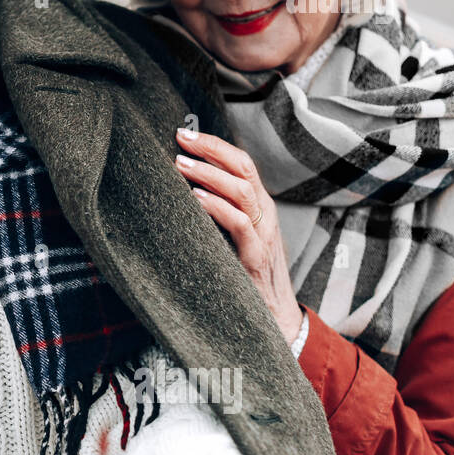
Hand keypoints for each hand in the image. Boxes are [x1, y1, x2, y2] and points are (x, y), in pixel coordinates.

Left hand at [174, 128, 303, 346]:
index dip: (214, 145)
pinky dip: (217, 208)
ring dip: (208, 174)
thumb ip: (215, 213)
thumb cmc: (244, 276)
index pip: (240, 163)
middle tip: (179, 138)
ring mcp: (263, 234)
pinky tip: (195, 199)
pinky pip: (240, 224)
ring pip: (242, 191)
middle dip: (210, 148)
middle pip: (242, 167)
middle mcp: (264, 214)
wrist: (273, 320)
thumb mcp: (231, 237)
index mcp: (258, 206)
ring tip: (180, 165)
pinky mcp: (256, 257)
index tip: (183, 133)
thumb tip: (180, 189)